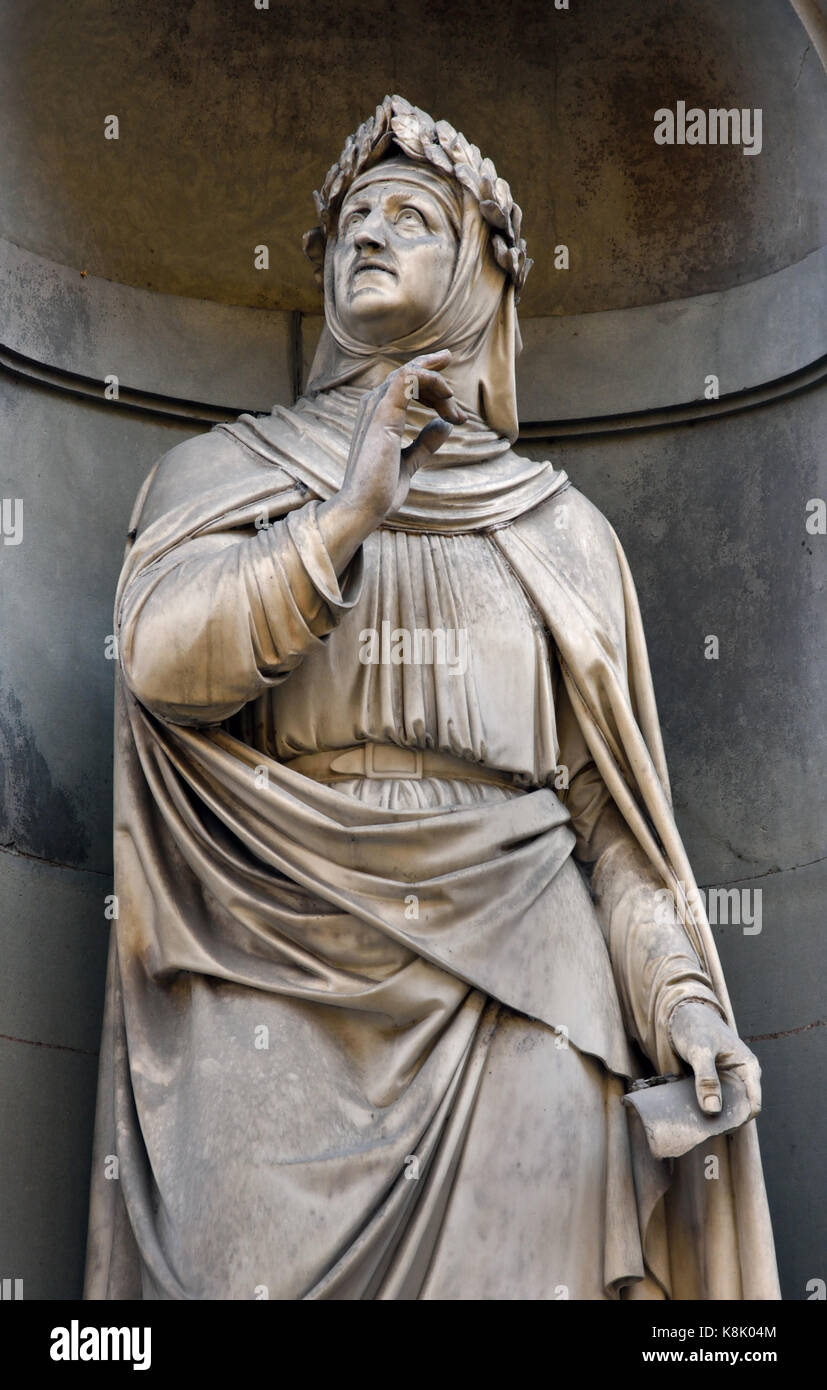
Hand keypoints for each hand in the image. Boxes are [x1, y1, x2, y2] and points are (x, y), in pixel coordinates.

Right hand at [337, 349, 465, 524]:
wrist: (362, 507)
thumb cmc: (379, 490)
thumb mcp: (408, 463)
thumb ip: (424, 443)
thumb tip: (444, 425)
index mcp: (378, 416)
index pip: (405, 386)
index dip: (433, 391)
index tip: (456, 415)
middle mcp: (374, 404)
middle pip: (409, 374)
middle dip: (438, 382)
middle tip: (459, 411)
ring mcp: (377, 406)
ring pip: (411, 372)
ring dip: (439, 385)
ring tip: (455, 407)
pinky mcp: (384, 412)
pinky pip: (408, 378)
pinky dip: (431, 379)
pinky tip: (447, 396)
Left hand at [668, 1000, 761, 1120]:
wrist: (681, 1013)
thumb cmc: (695, 1027)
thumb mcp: (700, 1051)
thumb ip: (706, 1079)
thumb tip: (713, 1110)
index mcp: (748, 1067)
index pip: (752, 1104)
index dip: (738, 1118)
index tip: (718, 1127)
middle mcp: (742, 1075)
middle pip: (739, 1108)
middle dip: (724, 1119)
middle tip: (703, 1128)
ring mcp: (729, 1079)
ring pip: (726, 1105)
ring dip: (713, 1115)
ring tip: (696, 1122)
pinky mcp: (715, 1080)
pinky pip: (714, 1099)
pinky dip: (705, 1106)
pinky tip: (691, 1112)